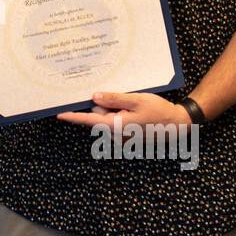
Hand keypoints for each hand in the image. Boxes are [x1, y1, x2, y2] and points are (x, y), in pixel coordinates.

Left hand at [55, 91, 192, 127]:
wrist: (176, 125)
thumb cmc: (158, 111)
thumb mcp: (136, 100)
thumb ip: (114, 99)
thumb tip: (94, 97)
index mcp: (116, 126)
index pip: (89, 120)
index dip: (73, 116)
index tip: (59, 114)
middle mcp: (115, 134)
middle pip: (98, 116)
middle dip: (104, 106)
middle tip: (122, 99)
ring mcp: (121, 137)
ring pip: (107, 119)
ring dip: (114, 110)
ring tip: (132, 106)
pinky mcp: (126, 136)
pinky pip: (115, 123)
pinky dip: (119, 115)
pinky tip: (133, 110)